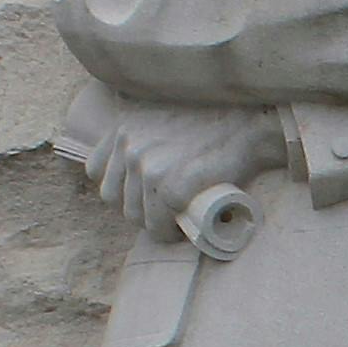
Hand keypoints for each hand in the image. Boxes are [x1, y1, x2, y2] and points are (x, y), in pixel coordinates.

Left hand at [82, 102, 282, 236]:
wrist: (249, 123)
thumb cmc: (213, 120)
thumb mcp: (161, 114)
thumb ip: (141, 132)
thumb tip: (134, 168)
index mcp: (123, 125)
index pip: (98, 170)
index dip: (120, 186)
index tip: (141, 192)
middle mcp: (128, 143)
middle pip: (113, 197)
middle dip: (137, 207)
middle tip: (164, 210)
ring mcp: (147, 165)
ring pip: (134, 215)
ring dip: (154, 223)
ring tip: (175, 220)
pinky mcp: (169, 186)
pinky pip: (158, 225)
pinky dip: (170, 233)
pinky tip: (184, 228)